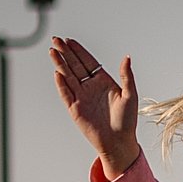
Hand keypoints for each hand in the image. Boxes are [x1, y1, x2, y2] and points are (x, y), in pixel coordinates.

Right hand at [50, 37, 140, 177]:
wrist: (118, 142)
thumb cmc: (127, 121)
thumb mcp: (130, 95)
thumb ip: (127, 76)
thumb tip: (127, 57)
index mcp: (103, 81)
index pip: (88, 62)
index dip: (78, 51)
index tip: (70, 40)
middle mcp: (90, 87)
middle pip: (75, 66)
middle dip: (65, 52)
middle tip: (56, 40)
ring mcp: (81, 97)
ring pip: (68, 76)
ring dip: (60, 64)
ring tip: (52, 51)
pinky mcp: (74, 109)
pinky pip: (66, 93)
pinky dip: (61, 84)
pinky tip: (57, 73)